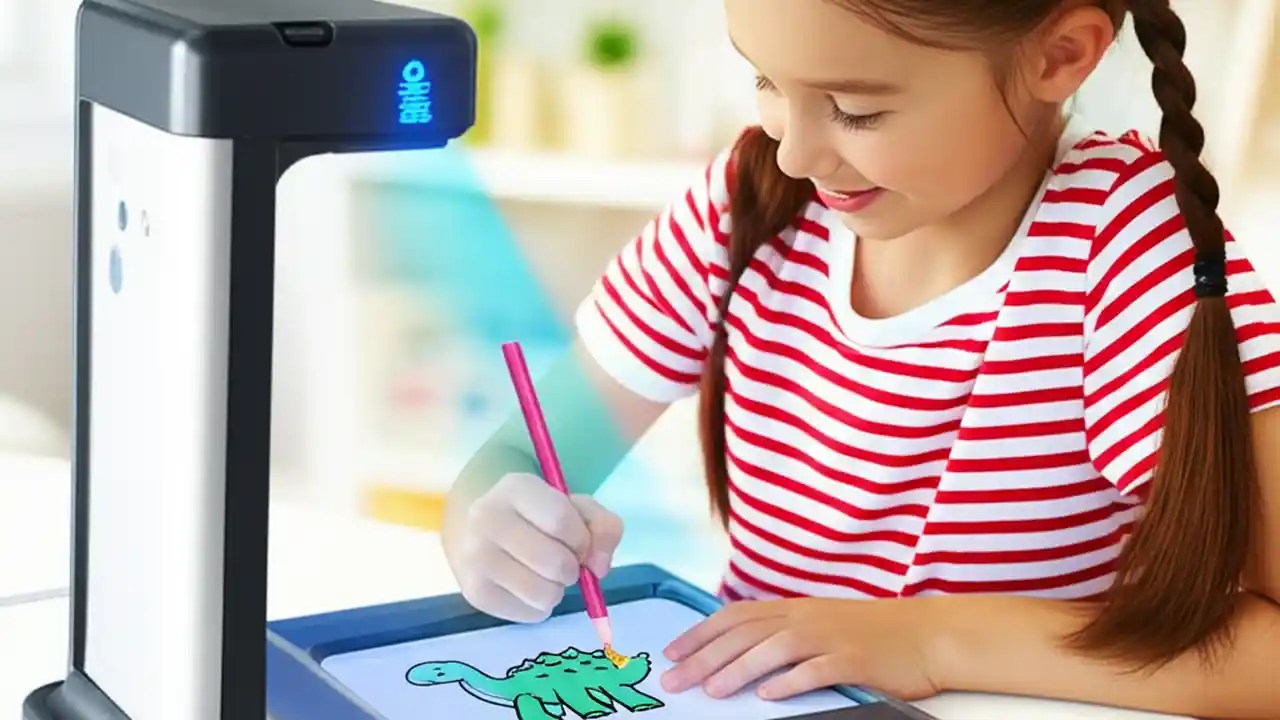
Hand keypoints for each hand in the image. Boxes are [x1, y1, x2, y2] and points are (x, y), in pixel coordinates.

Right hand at [450, 473, 622, 622]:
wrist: (477, 532)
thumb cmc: (536, 517)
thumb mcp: (575, 507)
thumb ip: (602, 527)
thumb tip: (598, 567)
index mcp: (516, 488)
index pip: (561, 520)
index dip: (582, 540)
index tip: (579, 543)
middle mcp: (487, 518)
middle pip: (555, 562)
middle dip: (572, 569)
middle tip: (564, 563)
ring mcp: (476, 557)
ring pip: (544, 594)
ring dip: (557, 590)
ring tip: (544, 575)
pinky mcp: (474, 592)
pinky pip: (530, 614)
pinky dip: (539, 607)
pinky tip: (527, 587)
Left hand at [659, 597, 941, 701]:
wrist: (926, 634)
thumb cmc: (870, 633)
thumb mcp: (820, 622)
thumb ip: (781, 631)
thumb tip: (735, 649)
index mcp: (793, 609)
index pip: (735, 616)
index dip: (700, 633)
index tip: (671, 653)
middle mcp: (805, 618)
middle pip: (745, 634)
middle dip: (704, 656)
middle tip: (674, 680)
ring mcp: (830, 638)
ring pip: (774, 649)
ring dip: (738, 668)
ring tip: (711, 689)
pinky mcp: (854, 661)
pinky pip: (816, 670)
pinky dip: (789, 682)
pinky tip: (767, 694)